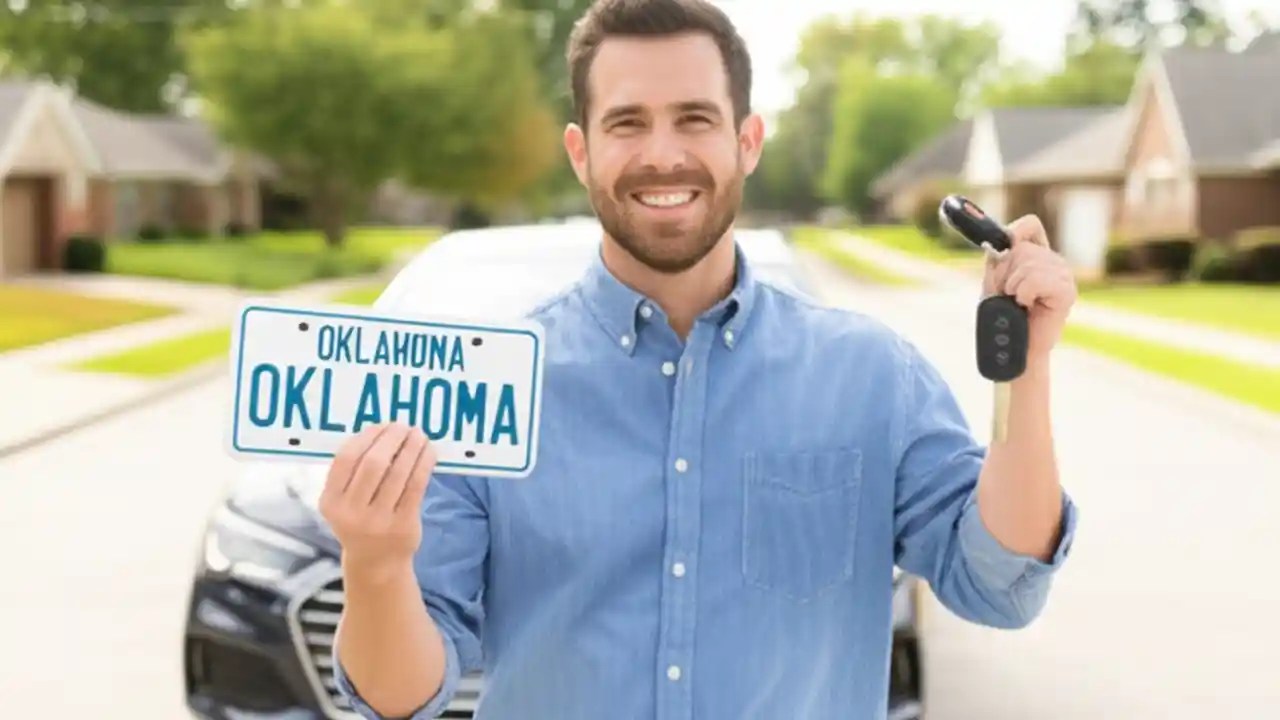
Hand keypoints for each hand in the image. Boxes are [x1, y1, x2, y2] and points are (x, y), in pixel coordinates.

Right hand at [318, 422, 436, 584]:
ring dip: (411, 448)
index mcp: (331, 502)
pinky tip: (428, 452)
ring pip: (398, 473)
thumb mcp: (344, 503)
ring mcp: (377, 521)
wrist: (376, 563)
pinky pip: (416, 485)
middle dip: (391, 439)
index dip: (366, 437)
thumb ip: (353, 474)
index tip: (381, 425)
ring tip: (419, 435)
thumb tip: (382, 431)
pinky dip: (424, 464)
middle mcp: (351, 513)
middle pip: (373, 464)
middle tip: (404, 426)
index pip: (346, 459)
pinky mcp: (403, 525)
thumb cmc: (361, 521)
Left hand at [982, 215, 1077, 360]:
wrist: (1013, 345)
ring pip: (1028, 263)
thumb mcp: (994, 280)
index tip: (1001, 250)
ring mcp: (1062, 274)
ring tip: (1019, 302)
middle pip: (1021, 247)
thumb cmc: (1004, 315)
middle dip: (1004, 274)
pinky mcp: (1067, 291)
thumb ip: (997, 257)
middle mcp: (1052, 261)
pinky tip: (1028, 304)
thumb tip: (1003, 239)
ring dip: (1013, 286)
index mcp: (1036, 254)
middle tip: (1008, 294)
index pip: (1030, 225)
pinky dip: (1025, 293)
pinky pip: (1037, 279)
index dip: (1014, 232)